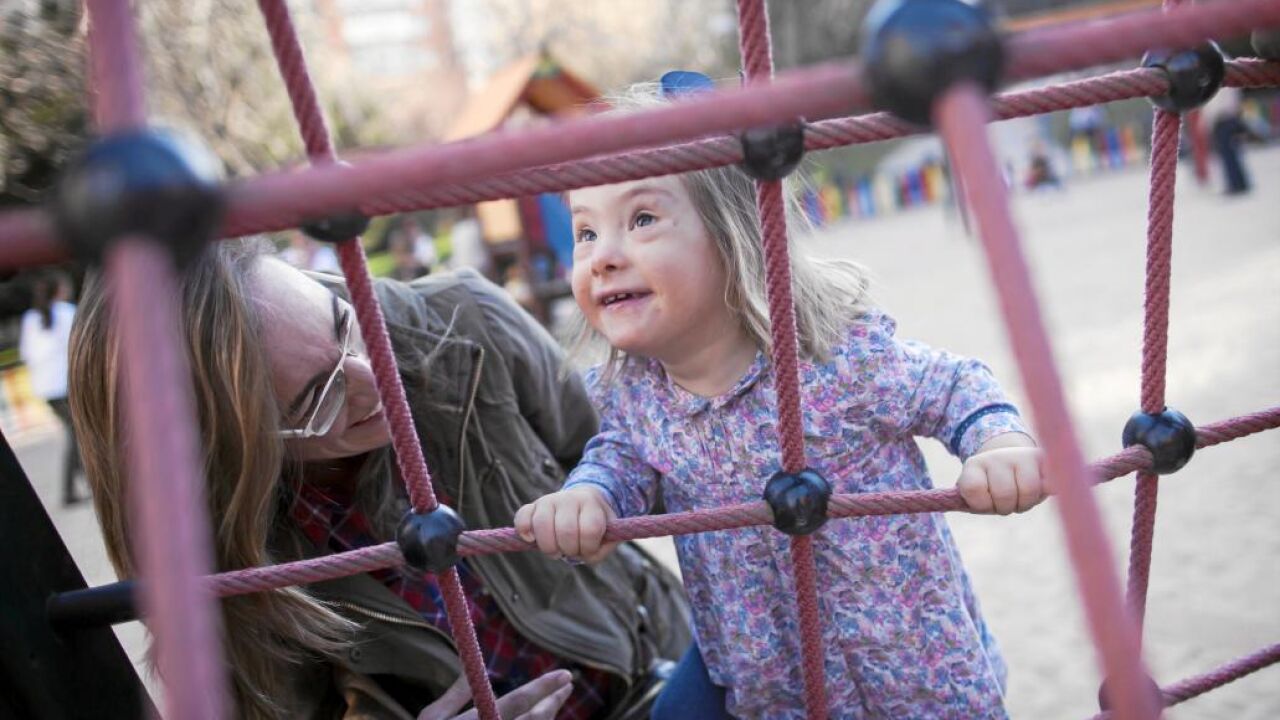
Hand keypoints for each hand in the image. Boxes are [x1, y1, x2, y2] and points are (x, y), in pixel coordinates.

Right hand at [417, 669, 573, 719]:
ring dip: (548, 717)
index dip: (544, 688)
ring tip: (554, 702)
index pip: (518, 702)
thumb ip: (455, 694)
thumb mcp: (432, 718)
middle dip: (553, 701)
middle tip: (566, 685)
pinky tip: (540, 719)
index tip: (565, 674)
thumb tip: (470, 666)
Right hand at [513, 485, 618, 563]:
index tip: (588, 549)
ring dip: (549, 547)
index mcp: (591, 505)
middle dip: (569, 550)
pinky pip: (522, 516)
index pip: (590, 530)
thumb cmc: (595, 525)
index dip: (589, 547)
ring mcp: (549, 500)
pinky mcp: (532, 505)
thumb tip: (585, 555)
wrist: (584, 502)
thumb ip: (599, 551)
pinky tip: (531, 539)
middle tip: (570, 551)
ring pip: (542, 523)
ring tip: (555, 550)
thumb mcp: (607, 537)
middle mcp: (569, 498)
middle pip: (566, 530)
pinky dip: (524, 530)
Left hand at [956, 433, 1047, 514]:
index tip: (986, 501)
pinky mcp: (1040, 457)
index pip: (974, 488)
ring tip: (1020, 499)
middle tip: (1005, 502)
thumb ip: (972, 504)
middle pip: (1004, 495)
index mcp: (974, 465)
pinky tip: (1039, 489)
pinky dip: (1044, 493)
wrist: (1011, 464)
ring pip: (1028, 491)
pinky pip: (1048, 485)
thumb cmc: (992, 490)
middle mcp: (995, 456)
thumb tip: (972, 503)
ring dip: (1025, 504)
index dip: (983, 504)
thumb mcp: (976, 497)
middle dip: (1005, 508)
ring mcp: (1019, 455)